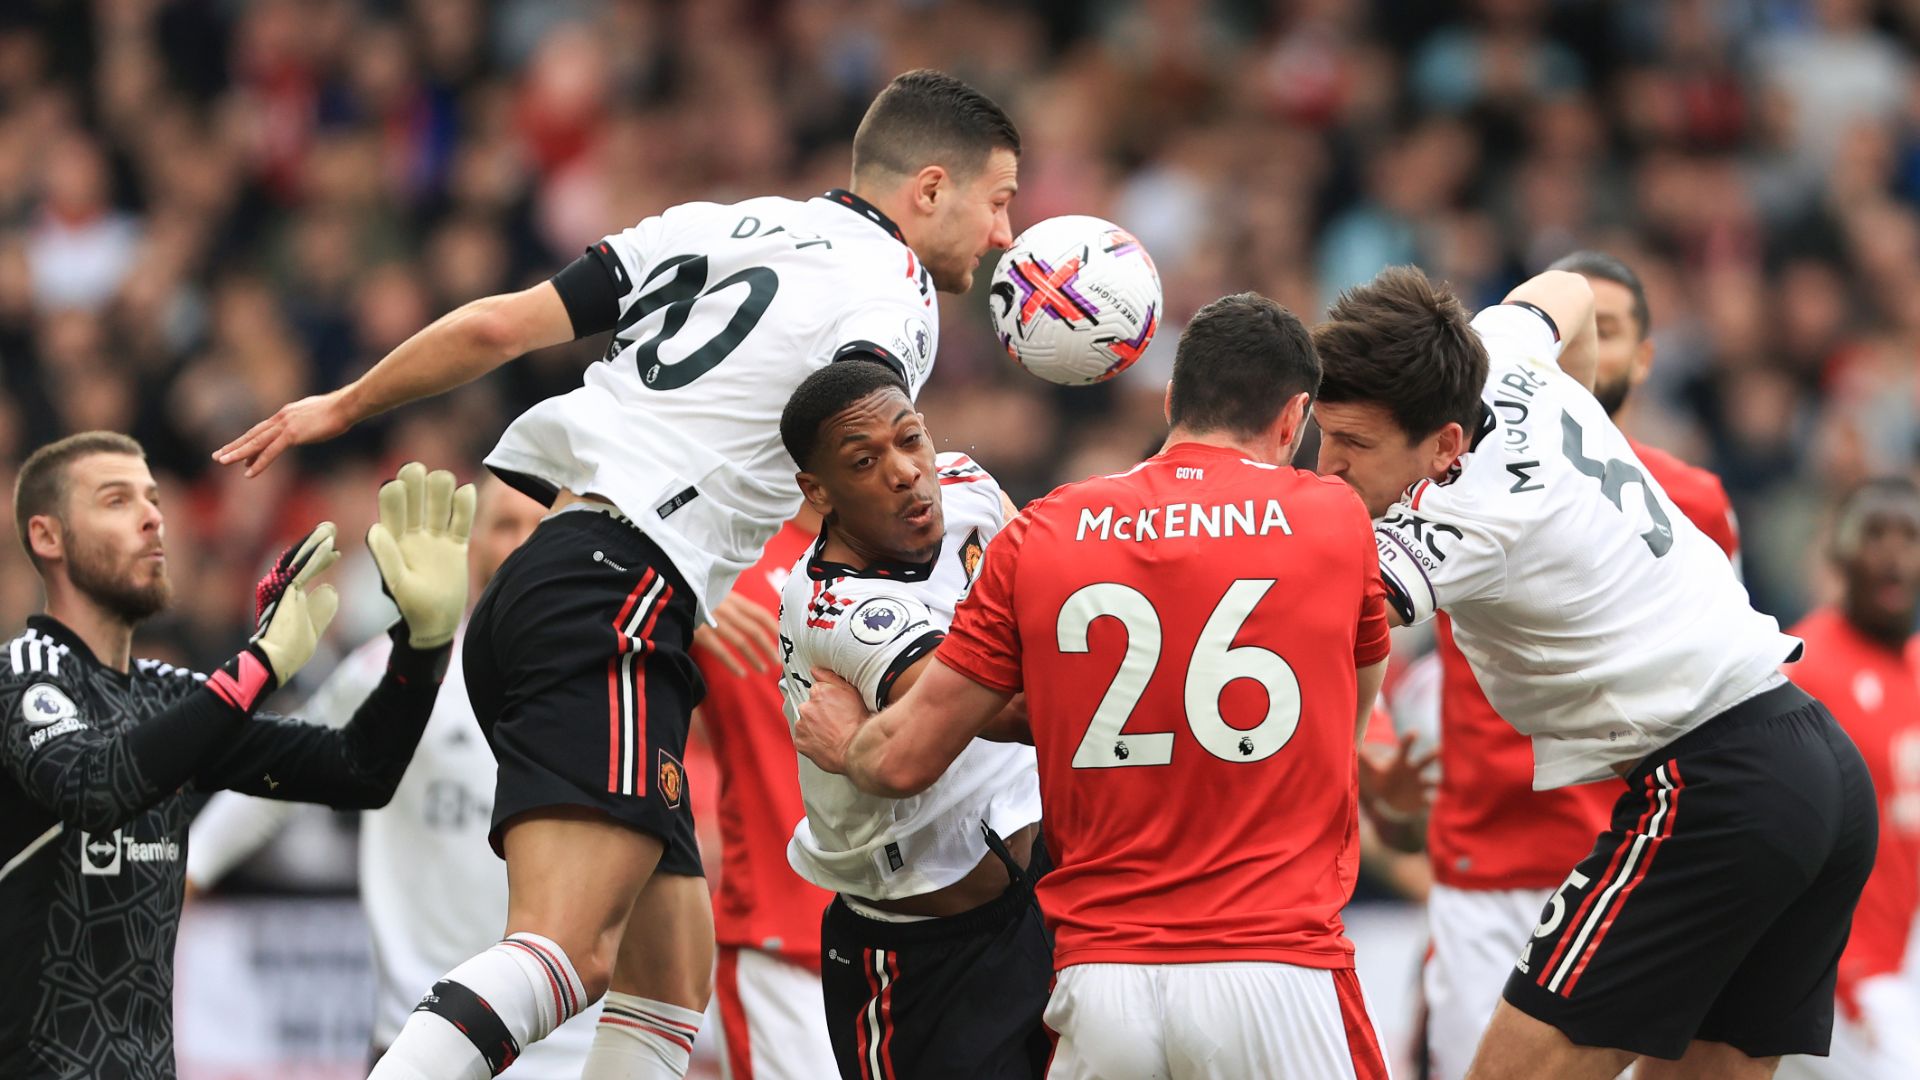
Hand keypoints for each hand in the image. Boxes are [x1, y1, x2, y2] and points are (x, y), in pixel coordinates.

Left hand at [213, 389, 352, 477]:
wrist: (347, 405)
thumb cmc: (340, 410)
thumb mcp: (319, 414)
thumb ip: (308, 420)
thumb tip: (310, 424)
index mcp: (287, 413)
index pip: (263, 429)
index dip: (249, 441)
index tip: (238, 451)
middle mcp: (281, 418)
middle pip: (253, 434)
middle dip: (234, 446)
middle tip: (218, 455)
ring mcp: (285, 426)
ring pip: (255, 443)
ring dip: (237, 453)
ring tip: (222, 462)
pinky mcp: (292, 435)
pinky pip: (271, 452)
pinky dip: (259, 463)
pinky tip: (249, 474)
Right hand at [250, 521, 341, 687]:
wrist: (275, 661)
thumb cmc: (290, 650)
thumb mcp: (313, 627)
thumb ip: (321, 609)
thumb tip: (331, 589)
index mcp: (286, 595)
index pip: (304, 572)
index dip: (319, 560)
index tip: (335, 552)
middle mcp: (279, 587)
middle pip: (299, 560)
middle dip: (315, 542)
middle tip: (330, 526)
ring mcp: (280, 587)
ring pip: (300, 559)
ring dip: (315, 541)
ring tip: (329, 527)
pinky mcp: (285, 590)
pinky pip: (303, 568)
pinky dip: (316, 554)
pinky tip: (328, 542)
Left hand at [368, 462, 475, 648]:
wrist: (438, 623)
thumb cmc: (413, 608)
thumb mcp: (398, 586)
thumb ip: (388, 558)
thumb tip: (375, 528)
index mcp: (394, 541)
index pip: (391, 509)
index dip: (393, 495)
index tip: (395, 484)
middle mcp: (414, 534)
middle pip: (416, 499)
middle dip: (415, 483)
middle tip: (416, 470)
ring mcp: (436, 538)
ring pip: (440, 505)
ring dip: (440, 489)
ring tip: (442, 478)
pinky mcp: (457, 545)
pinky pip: (462, 520)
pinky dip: (465, 505)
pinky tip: (465, 490)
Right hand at [692, 592, 780, 677]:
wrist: (668, 597)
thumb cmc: (694, 598)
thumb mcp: (716, 594)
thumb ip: (732, 605)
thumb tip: (751, 620)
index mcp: (731, 598)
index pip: (759, 613)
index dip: (773, 627)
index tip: (781, 640)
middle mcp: (725, 608)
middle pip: (754, 630)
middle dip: (768, 647)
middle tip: (777, 661)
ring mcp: (713, 620)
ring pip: (740, 642)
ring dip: (754, 658)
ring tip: (763, 670)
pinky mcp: (700, 632)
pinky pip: (721, 651)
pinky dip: (733, 664)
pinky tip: (741, 674)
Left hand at [793, 668, 866, 774]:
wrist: (855, 750)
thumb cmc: (857, 723)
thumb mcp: (851, 692)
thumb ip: (830, 677)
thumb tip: (815, 670)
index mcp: (818, 691)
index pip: (817, 691)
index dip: (828, 701)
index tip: (835, 708)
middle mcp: (807, 706)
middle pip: (810, 707)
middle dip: (819, 713)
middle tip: (835, 722)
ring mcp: (802, 724)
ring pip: (806, 722)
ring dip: (814, 726)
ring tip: (831, 733)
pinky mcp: (800, 741)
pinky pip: (803, 738)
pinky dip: (811, 740)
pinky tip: (825, 741)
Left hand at [1358, 731, 1437, 822]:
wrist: (1390, 796)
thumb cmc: (1381, 778)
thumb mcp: (1373, 769)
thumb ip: (1364, 759)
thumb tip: (1352, 746)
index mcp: (1401, 761)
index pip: (1406, 748)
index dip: (1409, 740)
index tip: (1414, 732)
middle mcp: (1414, 770)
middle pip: (1425, 760)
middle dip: (1432, 754)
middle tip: (1439, 748)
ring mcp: (1420, 784)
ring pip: (1431, 780)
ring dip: (1435, 780)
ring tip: (1437, 780)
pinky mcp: (1422, 798)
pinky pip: (1429, 798)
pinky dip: (1432, 799)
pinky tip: (1435, 799)